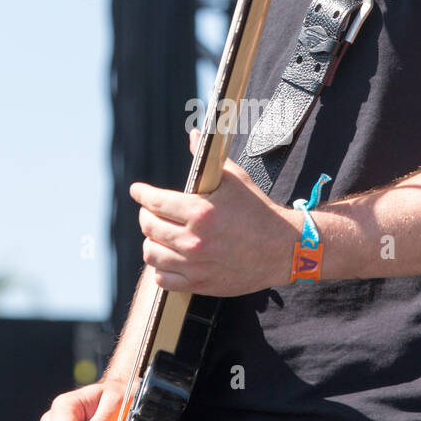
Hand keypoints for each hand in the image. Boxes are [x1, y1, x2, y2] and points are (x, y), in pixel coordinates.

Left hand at [128, 128, 301, 295]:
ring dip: (151, 241)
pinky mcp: (201, 284)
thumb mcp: (235, 180)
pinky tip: (168, 257)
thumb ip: (208, 160)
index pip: (155, 201)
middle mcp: (195, 240)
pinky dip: (161, 267)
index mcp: (201, 212)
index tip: (137, 191)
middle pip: (149, 226)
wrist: (283, 248)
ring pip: (151, 253)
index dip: (141, 194)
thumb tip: (193, 136)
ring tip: (158, 234)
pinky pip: (163, 279)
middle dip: (145, 214)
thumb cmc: (258, 211)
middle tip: (150, 210)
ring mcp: (196, 265)